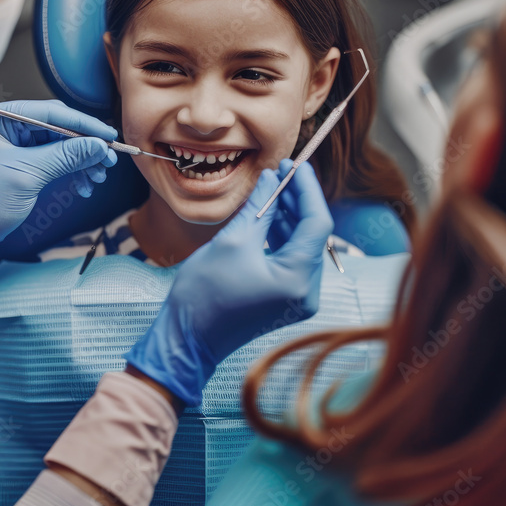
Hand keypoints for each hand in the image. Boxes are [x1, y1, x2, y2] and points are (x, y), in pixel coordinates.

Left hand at [0, 100, 118, 274]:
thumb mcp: (27, 176)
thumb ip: (65, 156)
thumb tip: (97, 145)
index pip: (49, 112)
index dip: (83, 123)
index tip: (108, 135)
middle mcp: (3, 125)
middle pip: (57, 127)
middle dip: (84, 145)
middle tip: (107, 160)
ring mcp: (12, 144)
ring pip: (59, 144)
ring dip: (81, 160)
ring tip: (97, 176)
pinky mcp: (19, 162)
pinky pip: (53, 159)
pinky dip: (70, 170)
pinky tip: (84, 184)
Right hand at [124, 160, 333, 404]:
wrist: (187, 340)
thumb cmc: (204, 293)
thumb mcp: (233, 240)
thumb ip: (259, 206)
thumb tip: (272, 178)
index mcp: (298, 279)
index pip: (317, 223)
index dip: (307, 190)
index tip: (297, 165)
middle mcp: (307, 292)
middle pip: (313, 235)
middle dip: (297, 202)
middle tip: (281, 172)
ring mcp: (298, 300)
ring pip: (302, 247)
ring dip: (289, 218)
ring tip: (272, 189)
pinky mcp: (286, 301)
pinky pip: (292, 261)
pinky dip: (282, 238)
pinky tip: (268, 216)